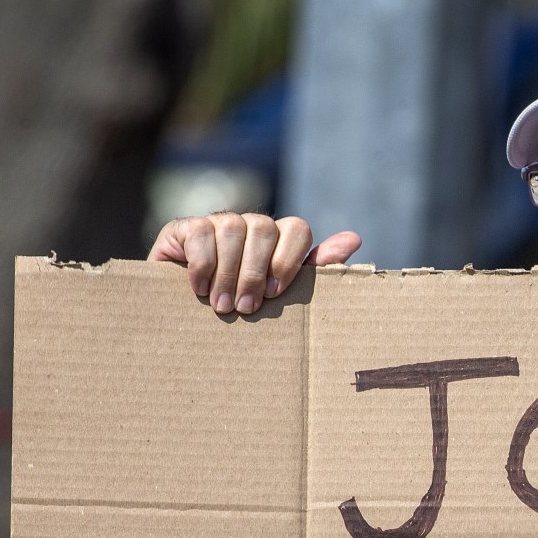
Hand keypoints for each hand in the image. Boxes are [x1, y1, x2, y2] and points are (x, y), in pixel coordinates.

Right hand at [148, 212, 360, 313]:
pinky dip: (202, 264)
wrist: (184, 315)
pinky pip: (200, 232)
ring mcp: (217, 222)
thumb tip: (354, 239)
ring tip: (222, 306)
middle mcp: (249, 224)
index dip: (289, 260)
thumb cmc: (242, 306)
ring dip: (228, 273)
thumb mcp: (279, 294)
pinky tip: (199, 289)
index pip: (297, 229)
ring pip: (232, 228)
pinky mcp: (184, 227)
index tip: (274, 294)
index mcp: (277, 238)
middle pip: (263, 228)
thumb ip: (315, 269)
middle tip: (246, 308)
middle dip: (255, 272)